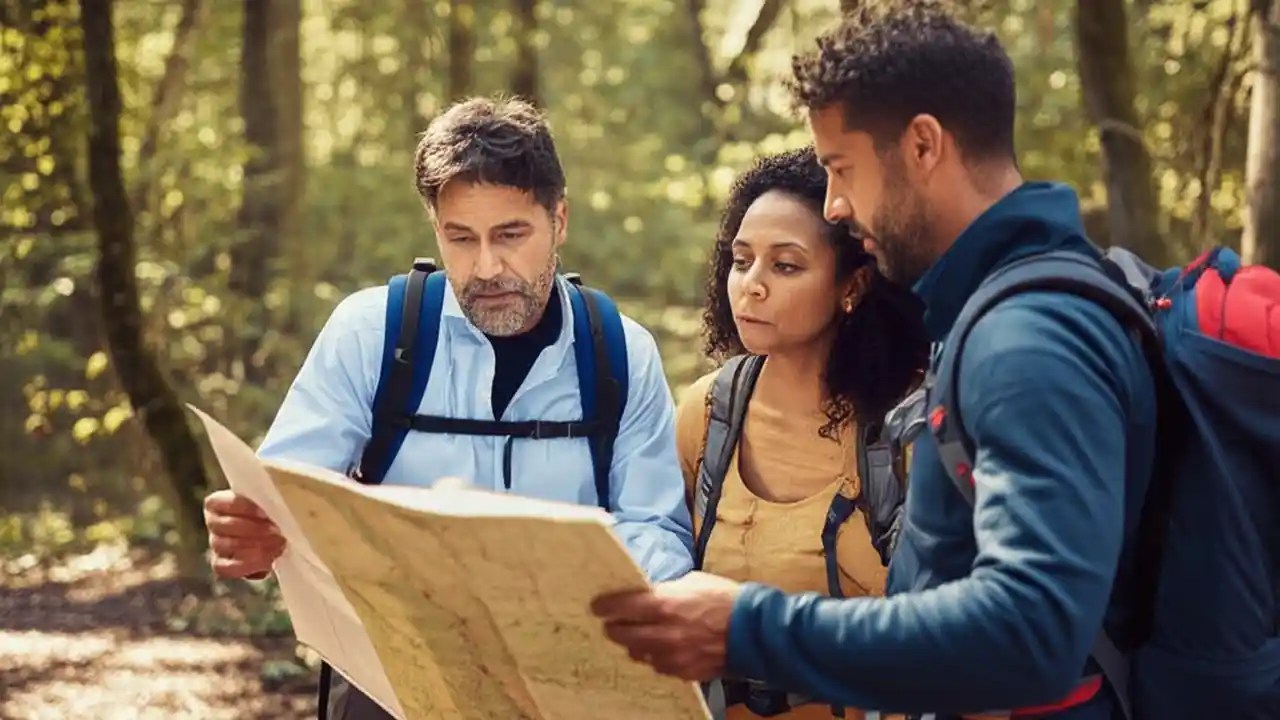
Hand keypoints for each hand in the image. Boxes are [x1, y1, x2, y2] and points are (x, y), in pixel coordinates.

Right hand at [203, 489, 284, 578]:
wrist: (277, 535)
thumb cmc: (273, 512)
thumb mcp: (271, 501)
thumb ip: (270, 499)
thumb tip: (285, 498)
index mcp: (218, 503)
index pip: (217, 502)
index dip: (241, 507)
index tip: (265, 512)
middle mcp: (214, 523)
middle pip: (225, 525)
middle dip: (254, 529)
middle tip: (277, 530)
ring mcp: (216, 546)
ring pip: (227, 546)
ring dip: (256, 546)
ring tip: (279, 544)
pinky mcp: (222, 566)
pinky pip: (228, 568)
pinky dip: (250, 565)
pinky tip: (269, 561)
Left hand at [591, 571, 742, 681]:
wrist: (752, 629)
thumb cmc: (723, 598)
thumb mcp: (691, 582)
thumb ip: (666, 590)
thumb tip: (648, 593)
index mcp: (663, 604)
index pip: (619, 607)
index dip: (604, 607)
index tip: (597, 607)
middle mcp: (662, 633)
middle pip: (621, 634)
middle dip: (614, 628)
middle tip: (612, 624)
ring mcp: (672, 656)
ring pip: (638, 653)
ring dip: (635, 644)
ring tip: (640, 637)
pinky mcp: (683, 672)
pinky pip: (659, 666)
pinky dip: (656, 657)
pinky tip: (662, 649)